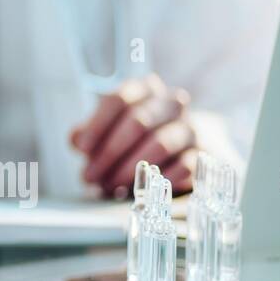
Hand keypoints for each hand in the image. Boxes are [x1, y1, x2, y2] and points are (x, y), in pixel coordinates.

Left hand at [69, 74, 198, 197]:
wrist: (180, 148)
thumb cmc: (131, 136)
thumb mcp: (106, 129)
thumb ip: (87, 132)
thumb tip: (76, 140)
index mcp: (144, 89)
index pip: (118, 99)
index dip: (97, 124)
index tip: (82, 148)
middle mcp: (170, 103)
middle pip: (138, 121)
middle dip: (109, 152)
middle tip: (90, 176)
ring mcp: (190, 127)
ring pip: (160, 143)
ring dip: (129, 168)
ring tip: (108, 186)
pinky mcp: (203, 153)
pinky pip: (182, 166)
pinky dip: (156, 180)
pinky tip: (137, 190)